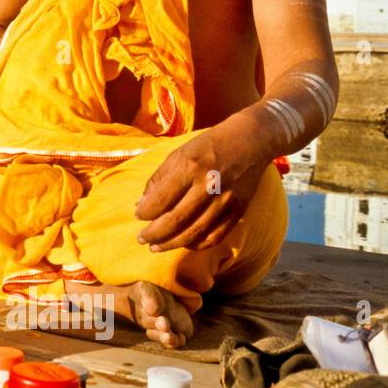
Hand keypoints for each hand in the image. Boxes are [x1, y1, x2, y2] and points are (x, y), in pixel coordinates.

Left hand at [135, 119, 269, 251]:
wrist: (250, 141)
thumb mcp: (177, 154)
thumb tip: (141, 205)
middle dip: (154, 234)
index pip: (161, 199)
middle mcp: (208, 185)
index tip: (138, 216)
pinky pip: (215, 236)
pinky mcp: (238, 210)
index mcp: (189, 167)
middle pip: (176, 220)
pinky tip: (183, 243)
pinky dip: (197, 245)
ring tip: (156, 247)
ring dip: (171, 244)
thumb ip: (158, 180)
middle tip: (141, 239)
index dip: (145, 213)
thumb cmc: (207, 146)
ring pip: (194, 233)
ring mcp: (225, 200)